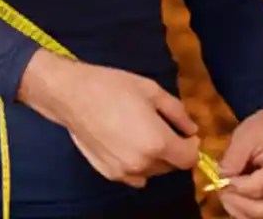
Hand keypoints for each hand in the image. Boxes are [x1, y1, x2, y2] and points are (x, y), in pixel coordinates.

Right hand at [17, 50, 200, 187]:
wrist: (71, 95)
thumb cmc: (112, 87)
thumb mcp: (151, 90)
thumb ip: (177, 112)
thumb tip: (191, 129)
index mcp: (157, 142)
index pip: (189, 158)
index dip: (191, 145)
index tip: (186, 133)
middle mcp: (143, 163)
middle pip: (171, 166)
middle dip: (172, 149)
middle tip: (159, 127)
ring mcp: (124, 171)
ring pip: (153, 171)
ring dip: (154, 158)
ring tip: (140, 134)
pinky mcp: (109, 173)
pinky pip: (134, 176)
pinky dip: (136, 164)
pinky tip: (125, 144)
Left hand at [217, 109, 262, 218]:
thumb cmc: (260, 129)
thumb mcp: (243, 137)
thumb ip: (232, 160)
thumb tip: (221, 180)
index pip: (256, 189)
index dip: (234, 187)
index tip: (219, 177)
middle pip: (262, 210)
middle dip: (236, 203)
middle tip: (219, 189)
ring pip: (260, 213)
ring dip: (238, 207)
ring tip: (224, 191)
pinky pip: (260, 209)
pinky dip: (243, 207)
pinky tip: (231, 194)